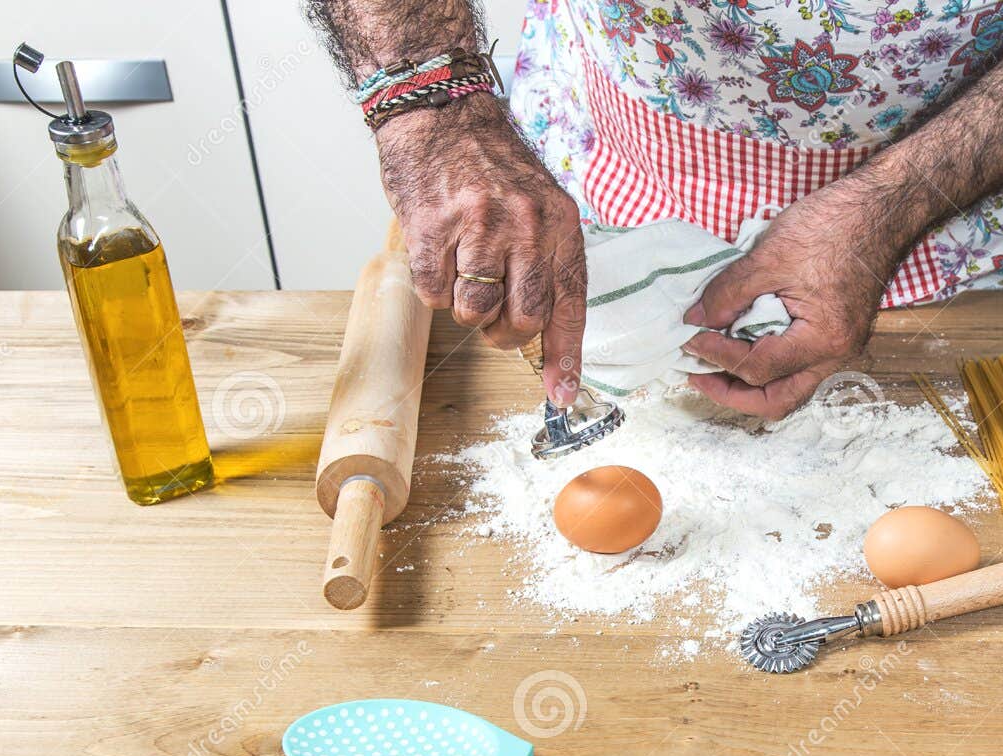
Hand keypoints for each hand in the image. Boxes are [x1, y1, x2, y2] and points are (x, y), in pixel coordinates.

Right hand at [374, 95, 585, 404]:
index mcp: (560, 225)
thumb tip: (546, 339)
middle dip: (504, 332)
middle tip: (492, 315)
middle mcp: (526, 226)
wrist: (441, 114)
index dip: (565, 356)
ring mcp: (478, 226)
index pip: (569, 305)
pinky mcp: (433, 228)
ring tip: (464, 269)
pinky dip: (433, 286)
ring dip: (466, 308)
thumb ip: (548, 266)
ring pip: (474, 313)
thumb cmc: (490, 170)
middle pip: (522, 320)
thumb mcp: (540, 208)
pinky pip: (434, 294)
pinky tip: (438, 251)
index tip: (562, 394)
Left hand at [682, 182, 904, 418]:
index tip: (691, 336)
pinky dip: (768, 364)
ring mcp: (840, 348)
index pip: (757, 368)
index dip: (716, 356)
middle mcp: (835, 355)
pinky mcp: (838, 335)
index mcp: (822, 339)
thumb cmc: (832, 225)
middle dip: (733, 394)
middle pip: (777, 400)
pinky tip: (745, 346)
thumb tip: (696, 320)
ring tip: (717, 365)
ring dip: (750, 384)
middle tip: (698, 375)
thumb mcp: (769, 256)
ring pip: (790, 388)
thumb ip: (727, 294)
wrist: (880, 208)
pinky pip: (799, 366)